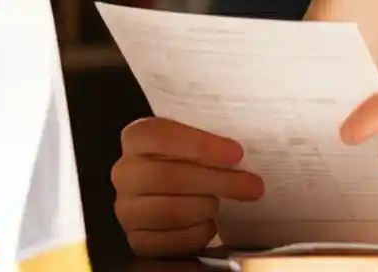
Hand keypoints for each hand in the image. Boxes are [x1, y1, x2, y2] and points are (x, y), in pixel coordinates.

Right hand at [112, 118, 264, 257]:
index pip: (160, 136)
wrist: (176, 191)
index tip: (236, 153)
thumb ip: (213, 145)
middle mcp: (126, 172)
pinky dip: (196, 234)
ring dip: (205, 208)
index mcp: (138, 138)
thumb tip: (242, 158)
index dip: (200, 145)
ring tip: (221, 205)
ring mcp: (126, 208)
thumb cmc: (193, 161)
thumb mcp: (201, 142)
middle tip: (252, 185)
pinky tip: (209, 225)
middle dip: (217, 182)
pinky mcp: (136, 238)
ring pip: (168, 211)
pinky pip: (167, 241)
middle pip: (167, 177)